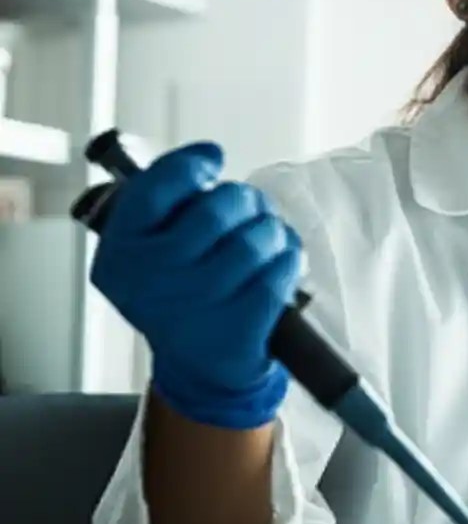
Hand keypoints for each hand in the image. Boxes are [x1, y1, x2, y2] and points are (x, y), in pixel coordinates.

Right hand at [91, 142, 301, 428]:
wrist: (199, 365)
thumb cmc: (179, 290)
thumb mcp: (149, 251)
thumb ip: (167, 205)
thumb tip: (208, 158)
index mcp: (122, 253)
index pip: (154, 190)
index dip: (190, 165)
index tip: (213, 159)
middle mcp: (153, 279)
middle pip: (216, 210)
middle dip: (245, 199)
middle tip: (252, 207)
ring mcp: (197, 305)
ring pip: (254, 239)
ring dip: (272, 229)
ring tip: (269, 235)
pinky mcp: (238, 326)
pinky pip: (278, 272)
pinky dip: (288, 258)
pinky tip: (281, 261)